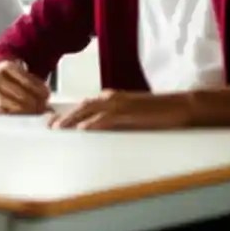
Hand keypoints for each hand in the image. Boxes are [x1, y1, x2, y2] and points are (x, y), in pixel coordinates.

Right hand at [0, 60, 50, 114]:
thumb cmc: (8, 75)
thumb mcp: (19, 72)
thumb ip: (33, 82)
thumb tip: (46, 95)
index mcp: (7, 67)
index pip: (26, 81)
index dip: (38, 90)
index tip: (47, 96)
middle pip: (19, 94)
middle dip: (34, 103)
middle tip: (44, 107)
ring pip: (11, 104)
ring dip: (26, 110)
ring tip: (35, 111)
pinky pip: (2, 109)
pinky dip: (15, 113)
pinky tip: (23, 113)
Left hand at [49, 90, 191, 130]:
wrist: (182, 106)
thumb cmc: (157, 114)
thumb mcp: (130, 118)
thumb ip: (113, 122)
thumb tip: (96, 132)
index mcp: (111, 99)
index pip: (83, 106)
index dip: (67, 114)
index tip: (52, 123)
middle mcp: (112, 98)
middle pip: (81, 106)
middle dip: (63, 116)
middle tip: (47, 127)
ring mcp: (120, 103)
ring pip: (90, 110)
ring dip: (72, 119)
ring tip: (58, 128)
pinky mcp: (131, 111)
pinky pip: (108, 117)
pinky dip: (94, 122)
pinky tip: (83, 129)